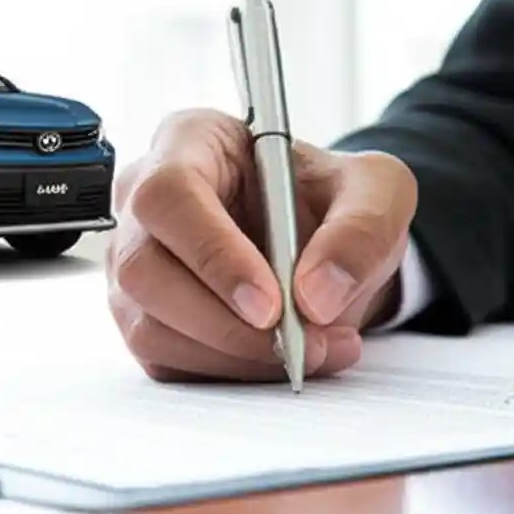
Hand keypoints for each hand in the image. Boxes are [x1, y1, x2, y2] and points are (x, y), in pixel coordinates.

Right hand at [107, 109, 417, 381]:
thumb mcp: (377, 192)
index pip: (169, 194)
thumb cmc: (333, 200)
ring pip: (150, 326)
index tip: (269, 304)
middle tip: (301, 342)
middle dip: (226, 322)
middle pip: (145, 269)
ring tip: (315, 349)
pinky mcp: (146, 318)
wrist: (326, 247)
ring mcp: (137, 264)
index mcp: (190, 142)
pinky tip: (283, 357)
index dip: (213, 255)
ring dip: (235, 354)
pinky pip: (167, 360)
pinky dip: (230, 372)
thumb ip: (361, 231)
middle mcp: (145, 202)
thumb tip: (316, 296)